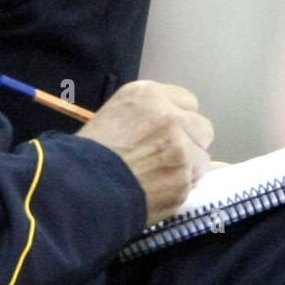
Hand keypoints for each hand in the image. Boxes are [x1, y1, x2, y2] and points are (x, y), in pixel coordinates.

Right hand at [77, 79, 214, 223]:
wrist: (82, 185)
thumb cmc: (90, 151)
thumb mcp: (116, 114)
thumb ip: (150, 115)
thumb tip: (183, 126)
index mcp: (148, 94)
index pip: (187, 101)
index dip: (179, 119)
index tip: (169, 132)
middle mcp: (169, 116)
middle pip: (202, 127)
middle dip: (191, 141)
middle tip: (169, 156)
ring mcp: (181, 147)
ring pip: (203, 157)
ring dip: (188, 167)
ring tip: (161, 176)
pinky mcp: (184, 177)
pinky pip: (196, 182)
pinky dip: (182, 187)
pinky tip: (161, 189)